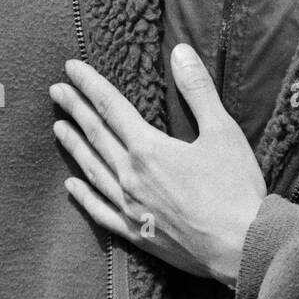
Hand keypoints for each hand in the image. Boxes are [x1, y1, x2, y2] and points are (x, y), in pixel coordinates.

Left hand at [50, 46, 265, 287]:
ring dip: (74, 146)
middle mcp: (130, 177)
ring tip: (58, 128)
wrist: (242, 247)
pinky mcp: (136, 233)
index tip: (70, 68)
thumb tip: (180, 51)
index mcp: (148, 149)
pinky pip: (99, 211)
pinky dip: (83, 196)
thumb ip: (198, 90)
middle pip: (95, 135)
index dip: (90, 85)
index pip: (111, 107)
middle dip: (75, 109)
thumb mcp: (222, 131)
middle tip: (56, 91)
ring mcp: (130, 207)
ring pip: (92, 170)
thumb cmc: (235, 188)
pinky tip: (72, 186)